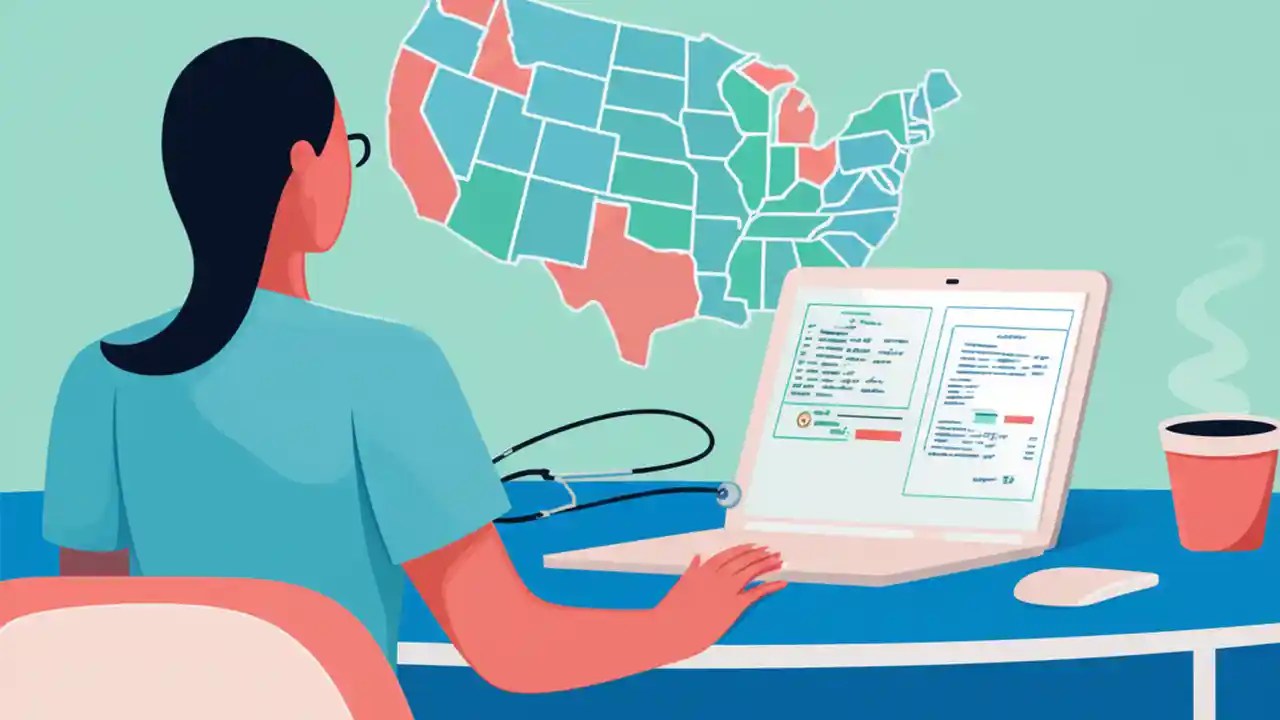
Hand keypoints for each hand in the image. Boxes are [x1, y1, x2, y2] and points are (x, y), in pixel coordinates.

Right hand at [655, 544, 786, 658]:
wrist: (671, 629)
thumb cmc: (672, 609)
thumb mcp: (681, 584)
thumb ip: (692, 570)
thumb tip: (697, 558)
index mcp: (704, 569)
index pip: (730, 554)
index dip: (745, 549)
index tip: (755, 546)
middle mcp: (718, 576)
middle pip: (744, 561)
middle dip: (760, 555)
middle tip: (772, 552)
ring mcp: (727, 590)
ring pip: (752, 572)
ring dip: (767, 565)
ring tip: (778, 561)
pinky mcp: (734, 606)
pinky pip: (756, 593)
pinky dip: (770, 587)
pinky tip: (781, 583)